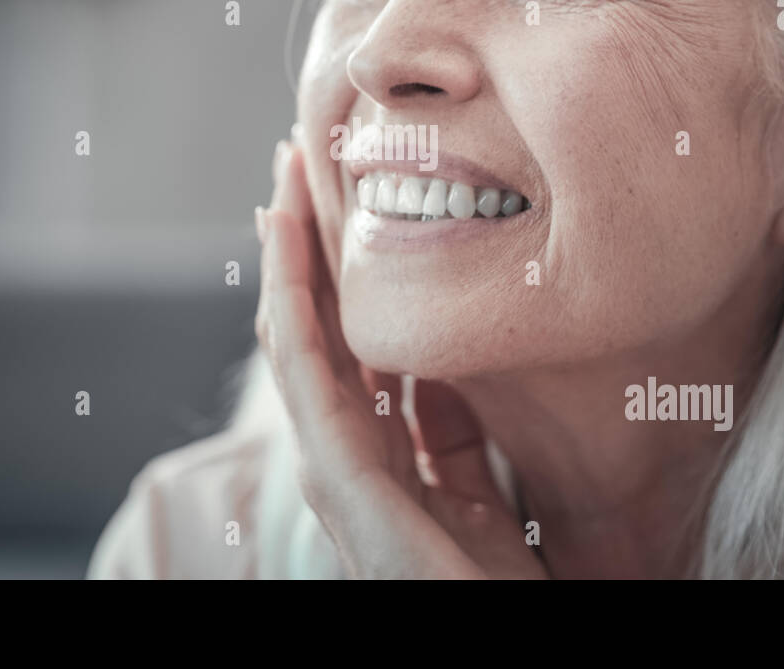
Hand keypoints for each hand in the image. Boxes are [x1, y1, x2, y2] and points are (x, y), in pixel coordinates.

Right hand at [254, 134, 547, 578]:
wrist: (501, 633)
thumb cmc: (498, 588)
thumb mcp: (479, 495)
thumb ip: (452, 440)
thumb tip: (439, 378)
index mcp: (377, 460)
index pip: (345, 349)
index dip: (333, 275)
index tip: (333, 202)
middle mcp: (343, 460)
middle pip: (313, 332)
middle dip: (304, 250)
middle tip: (295, 163)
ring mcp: (334, 471)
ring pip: (296, 340)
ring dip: (287, 258)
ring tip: (282, 182)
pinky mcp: (341, 481)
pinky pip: (308, 377)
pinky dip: (291, 307)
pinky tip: (285, 248)